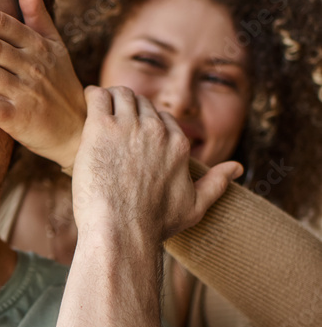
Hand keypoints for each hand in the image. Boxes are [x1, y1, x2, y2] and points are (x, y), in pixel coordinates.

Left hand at [72, 86, 242, 240]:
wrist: (122, 231)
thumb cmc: (154, 225)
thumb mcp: (195, 207)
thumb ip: (216, 184)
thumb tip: (238, 168)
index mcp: (178, 144)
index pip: (163, 118)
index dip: (148, 121)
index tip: (134, 129)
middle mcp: (156, 131)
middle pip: (142, 103)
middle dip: (129, 107)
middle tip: (113, 118)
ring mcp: (129, 127)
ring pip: (121, 95)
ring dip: (111, 98)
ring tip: (100, 107)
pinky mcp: (101, 128)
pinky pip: (97, 96)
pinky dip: (93, 95)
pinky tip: (89, 100)